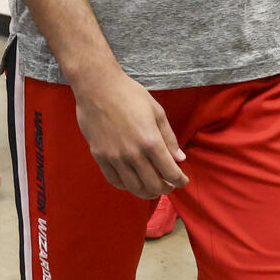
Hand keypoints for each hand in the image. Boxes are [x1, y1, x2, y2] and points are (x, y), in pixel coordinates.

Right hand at [73, 67, 186, 198]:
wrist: (97, 87)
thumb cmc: (130, 94)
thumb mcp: (156, 111)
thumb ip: (169, 138)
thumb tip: (179, 158)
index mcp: (151, 141)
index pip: (170, 172)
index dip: (179, 180)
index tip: (182, 181)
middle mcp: (133, 153)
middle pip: (153, 185)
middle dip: (165, 189)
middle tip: (168, 185)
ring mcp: (114, 157)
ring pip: (134, 187)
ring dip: (147, 192)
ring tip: (152, 188)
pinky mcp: (100, 156)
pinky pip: (114, 180)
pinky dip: (126, 186)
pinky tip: (132, 182)